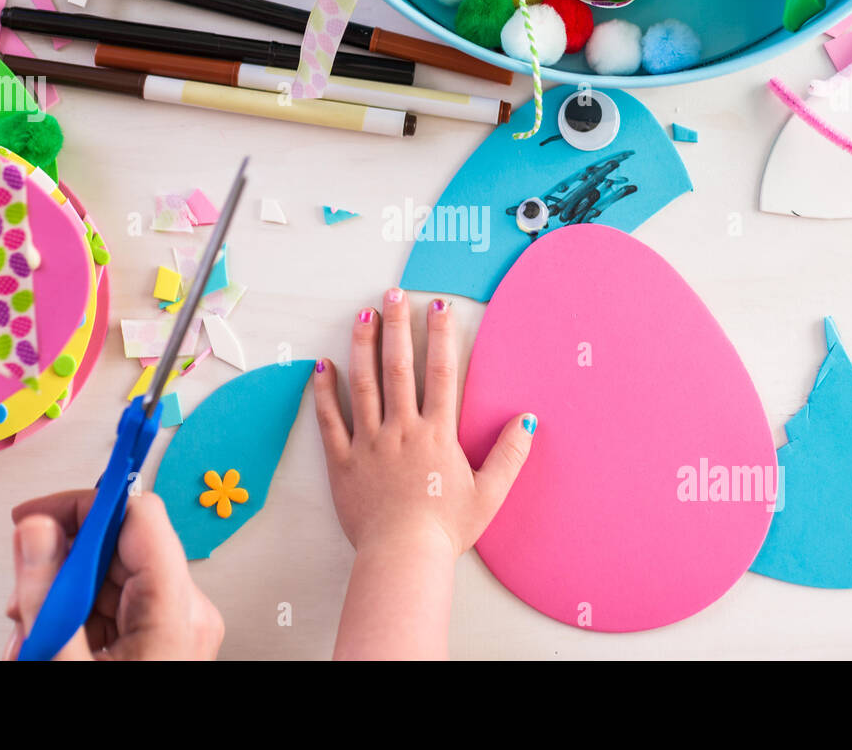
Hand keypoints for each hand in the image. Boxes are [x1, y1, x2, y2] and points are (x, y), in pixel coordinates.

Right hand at [2, 490, 223, 660]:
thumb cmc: (111, 733)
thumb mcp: (59, 661)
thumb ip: (44, 590)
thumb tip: (36, 529)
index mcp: (175, 611)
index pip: (139, 517)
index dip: (86, 505)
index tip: (37, 512)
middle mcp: (185, 614)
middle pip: (119, 548)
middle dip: (60, 565)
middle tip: (20, 595)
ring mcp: (174, 630)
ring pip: (109, 580)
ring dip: (60, 600)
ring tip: (29, 641)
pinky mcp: (159, 644)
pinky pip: (113, 611)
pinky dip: (74, 622)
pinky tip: (47, 649)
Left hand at [313, 287, 534, 658]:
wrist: (403, 558)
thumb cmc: (446, 529)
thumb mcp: (489, 494)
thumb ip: (511, 454)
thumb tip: (530, 419)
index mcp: (437, 434)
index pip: (441, 374)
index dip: (441, 337)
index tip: (440, 308)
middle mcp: (402, 429)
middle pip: (399, 367)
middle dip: (396, 326)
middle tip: (393, 294)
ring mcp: (369, 443)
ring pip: (363, 384)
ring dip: (362, 346)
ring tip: (362, 316)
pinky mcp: (342, 461)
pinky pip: (330, 420)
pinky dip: (324, 391)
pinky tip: (322, 365)